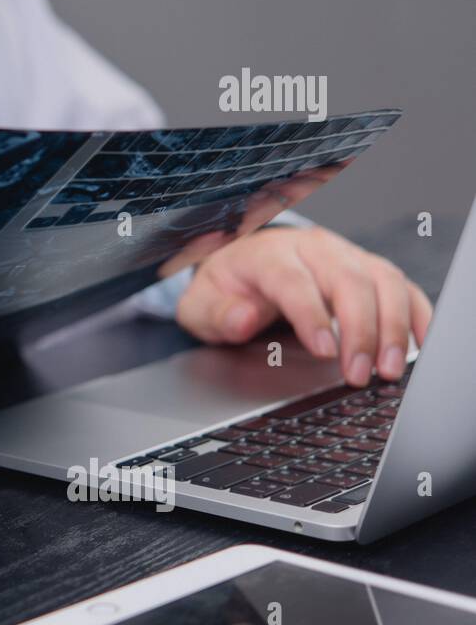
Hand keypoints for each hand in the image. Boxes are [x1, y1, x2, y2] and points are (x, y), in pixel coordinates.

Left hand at [176, 226, 432, 386]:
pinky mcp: (370, 270)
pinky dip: (417, 315)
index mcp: (269, 255)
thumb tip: (243, 318)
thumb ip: (217, 313)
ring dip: (394, 327)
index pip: (294, 281)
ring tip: (390, 369)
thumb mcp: (202, 303)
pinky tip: (421, 345)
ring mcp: (347, 256)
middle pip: (348, 280)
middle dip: (360, 330)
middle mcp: (314, 249)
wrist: (243, 262)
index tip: (325, 351)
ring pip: (383, 281)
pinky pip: (403, 287)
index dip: (312, 315)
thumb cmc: (226, 287)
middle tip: (359, 375)